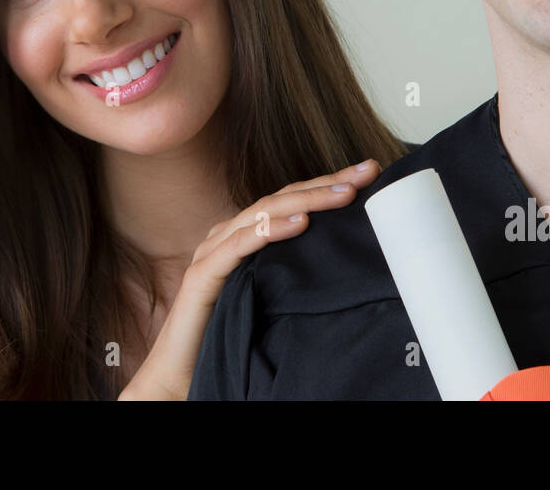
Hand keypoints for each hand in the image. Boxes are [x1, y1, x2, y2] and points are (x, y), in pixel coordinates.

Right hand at [117, 158, 383, 399]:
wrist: (180, 376)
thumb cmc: (229, 337)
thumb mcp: (271, 297)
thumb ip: (293, 273)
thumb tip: (344, 260)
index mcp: (245, 237)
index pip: (292, 202)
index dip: (328, 185)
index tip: (368, 175)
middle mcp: (228, 235)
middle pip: (282, 200)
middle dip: (326, 184)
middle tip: (365, 173)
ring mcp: (213, 251)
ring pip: (264, 213)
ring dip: (307, 200)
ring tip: (343, 194)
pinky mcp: (202, 276)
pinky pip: (239, 247)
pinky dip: (270, 231)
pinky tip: (299, 223)